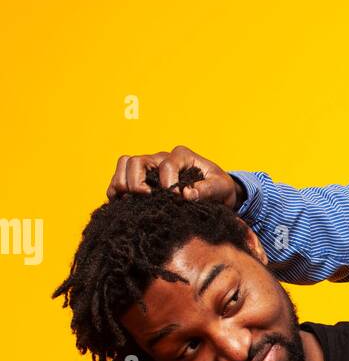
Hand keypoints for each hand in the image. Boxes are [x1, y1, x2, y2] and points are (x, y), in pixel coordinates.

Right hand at [108, 145, 241, 207]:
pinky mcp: (142, 180)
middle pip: (137, 161)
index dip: (168, 182)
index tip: (176, 198)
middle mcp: (162, 158)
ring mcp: (150, 168)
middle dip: (137, 181)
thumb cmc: (219, 187)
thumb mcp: (221, 187)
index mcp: (182, 156)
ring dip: (121, 183)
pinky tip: (121, 204)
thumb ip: (208, 189)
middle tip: (146, 198)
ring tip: (128, 201)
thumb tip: (187, 194)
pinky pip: (120, 178)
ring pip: (124, 165)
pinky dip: (116, 190)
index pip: (167, 164)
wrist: (216, 194)